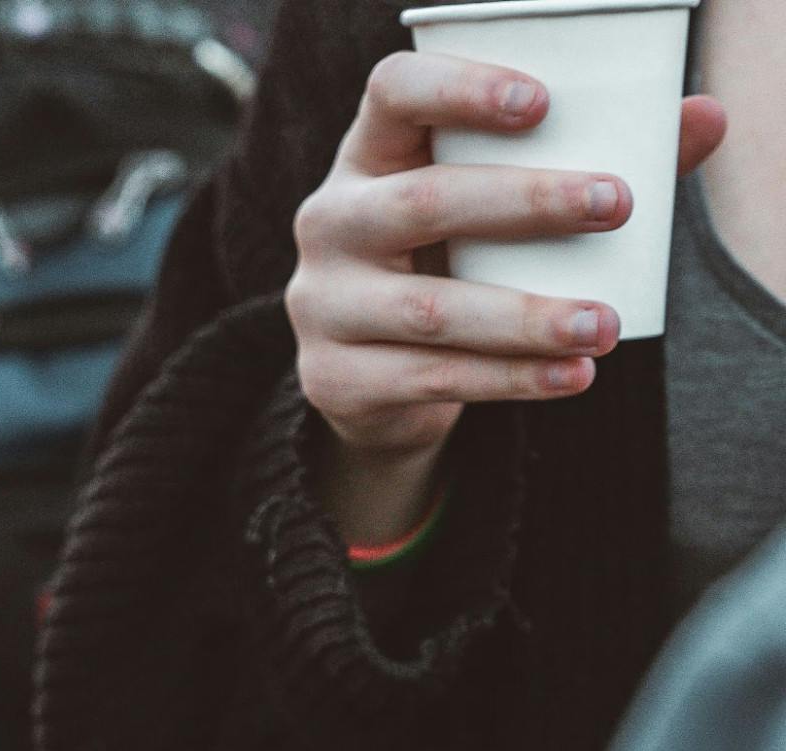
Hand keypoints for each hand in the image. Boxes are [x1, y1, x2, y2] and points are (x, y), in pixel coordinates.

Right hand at [286, 51, 727, 543]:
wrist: (374, 384)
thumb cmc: (451, 266)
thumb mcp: (497, 212)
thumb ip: (590, 163)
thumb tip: (706, 119)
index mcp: (368, 157)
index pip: (394, 93)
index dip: (459, 88)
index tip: (542, 103)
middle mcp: (331, 223)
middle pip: (421, 202)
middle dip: (527, 202)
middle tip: (619, 206)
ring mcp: (322, 304)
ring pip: (430, 310)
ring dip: (526, 317)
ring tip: (605, 324)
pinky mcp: (333, 377)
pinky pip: (431, 378)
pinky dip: (511, 380)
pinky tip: (572, 376)